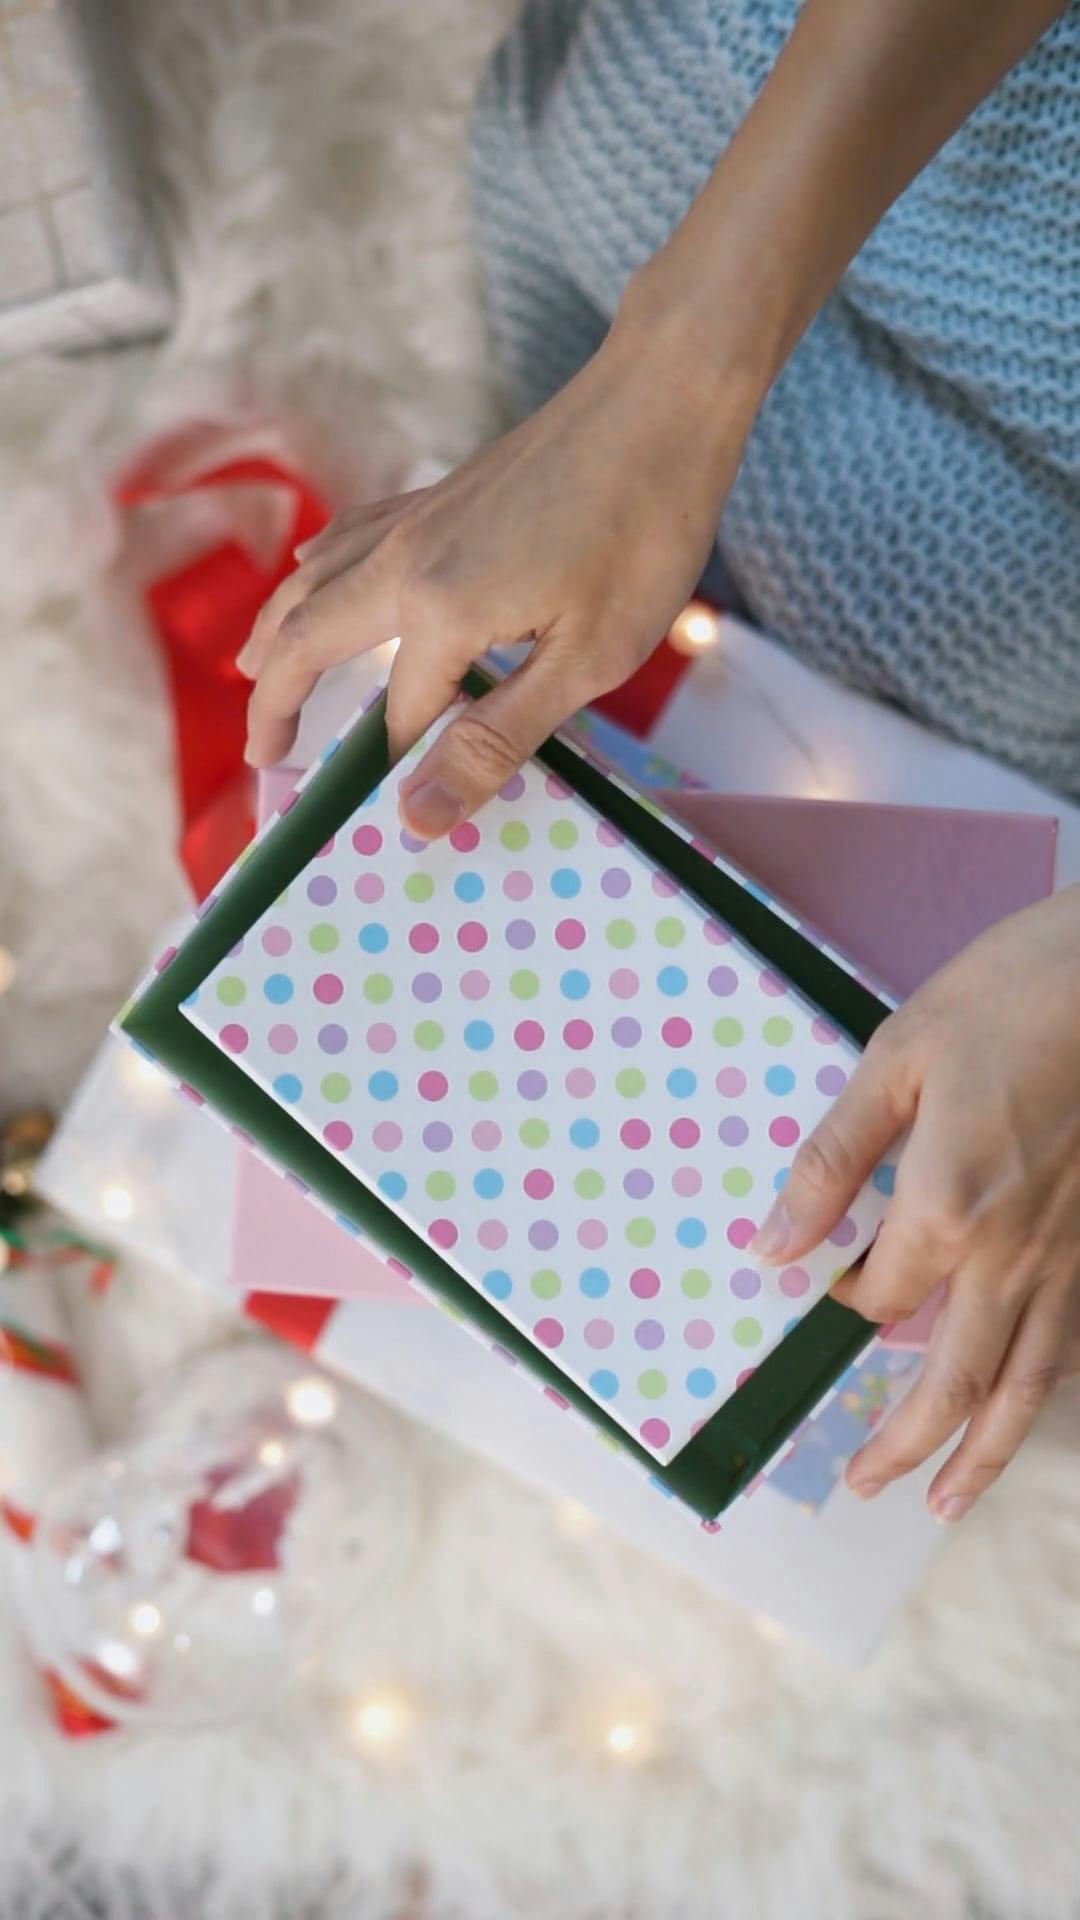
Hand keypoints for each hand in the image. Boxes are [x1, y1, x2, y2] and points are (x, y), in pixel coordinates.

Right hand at [239, 313, 756, 834]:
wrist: (662, 398)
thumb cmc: (642, 531)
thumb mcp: (588, 658)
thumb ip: (498, 739)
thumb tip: (419, 814)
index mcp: (441, 610)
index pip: (395, 719)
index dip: (394, 772)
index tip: (396, 821)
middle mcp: (404, 561)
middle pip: (306, 638)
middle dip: (275, 700)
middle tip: (261, 754)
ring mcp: (414, 520)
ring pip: (312, 581)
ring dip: (277, 633)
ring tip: (253, 673)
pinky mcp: (437, 494)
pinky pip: (346, 539)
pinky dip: (313, 572)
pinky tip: (312, 573)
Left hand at [753, 887, 1079, 1520]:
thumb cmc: (1010, 994)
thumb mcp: (897, 1057)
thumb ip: (831, 1161)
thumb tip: (771, 1245)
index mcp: (946, 1207)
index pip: (875, 1299)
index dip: (838, 1309)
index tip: (813, 1299)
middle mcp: (1013, 1251)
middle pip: (954, 1377)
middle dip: (907, 1443)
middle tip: (864, 1485)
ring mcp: (1069, 1251)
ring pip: (1029, 1379)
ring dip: (985, 1450)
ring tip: (948, 1500)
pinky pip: (1071, 1336)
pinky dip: (1044, 1387)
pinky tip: (1024, 1400)